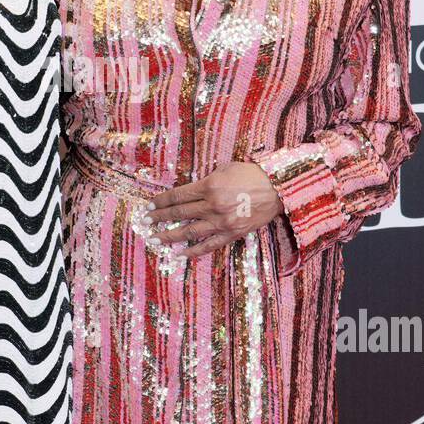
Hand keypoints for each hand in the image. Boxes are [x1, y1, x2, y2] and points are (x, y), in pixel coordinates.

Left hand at [145, 161, 282, 257]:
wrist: (277, 188)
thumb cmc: (251, 174)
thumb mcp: (225, 169)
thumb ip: (206, 181)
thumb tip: (189, 191)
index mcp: (209, 186)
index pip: (178, 196)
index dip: (162, 201)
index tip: (150, 205)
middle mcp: (212, 205)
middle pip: (180, 213)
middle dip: (160, 217)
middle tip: (145, 222)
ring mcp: (222, 221)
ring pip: (189, 231)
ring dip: (170, 235)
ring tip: (155, 238)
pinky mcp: (232, 233)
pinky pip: (209, 245)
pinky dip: (193, 251)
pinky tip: (179, 254)